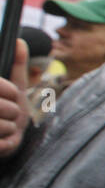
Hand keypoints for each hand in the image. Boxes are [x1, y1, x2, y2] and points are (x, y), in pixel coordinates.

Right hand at [0, 39, 30, 157]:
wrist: (1, 140)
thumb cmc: (8, 110)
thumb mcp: (15, 87)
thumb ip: (17, 66)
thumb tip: (19, 41)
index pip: (7, 89)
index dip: (11, 93)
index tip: (8, 95)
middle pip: (10, 110)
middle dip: (13, 113)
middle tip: (6, 114)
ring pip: (8, 127)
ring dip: (10, 130)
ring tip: (2, 127)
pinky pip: (3, 145)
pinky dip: (6, 144)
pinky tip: (0, 140)